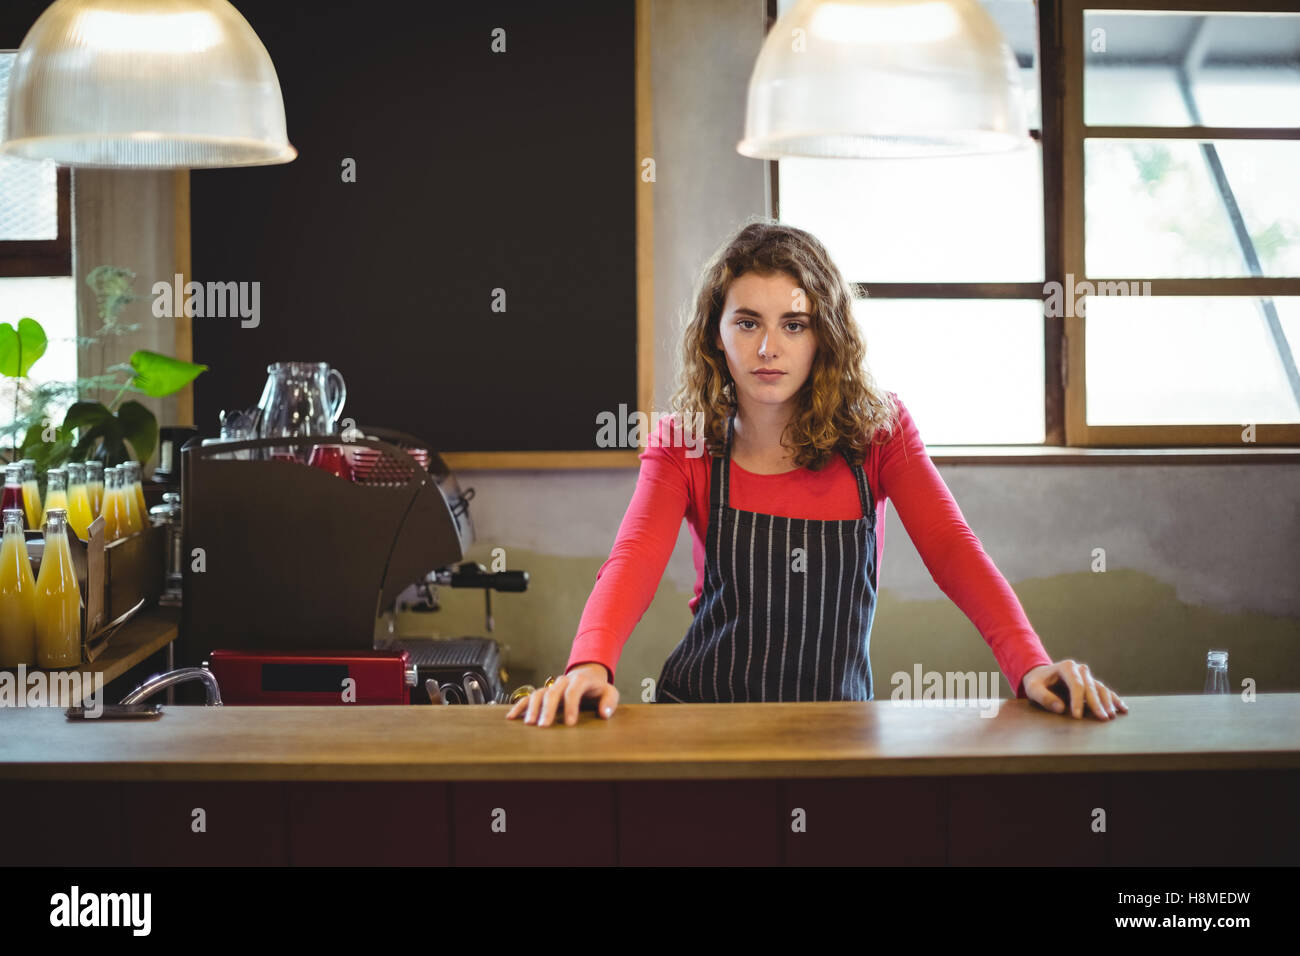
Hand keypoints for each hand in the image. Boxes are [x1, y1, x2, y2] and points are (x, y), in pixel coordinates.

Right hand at [504, 663, 618, 726]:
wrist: (587, 676)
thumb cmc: (598, 688)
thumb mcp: (610, 692)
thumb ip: (609, 702)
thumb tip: (604, 714)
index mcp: (580, 680)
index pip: (573, 691)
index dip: (571, 706)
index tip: (569, 723)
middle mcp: (563, 682)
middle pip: (553, 693)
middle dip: (548, 709)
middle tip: (544, 726)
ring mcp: (552, 686)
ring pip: (539, 693)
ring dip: (532, 708)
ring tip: (529, 724)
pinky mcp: (544, 692)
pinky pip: (529, 697)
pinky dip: (520, 706)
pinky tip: (511, 717)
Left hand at [1021, 661, 1127, 720]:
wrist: (1040, 677)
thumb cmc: (1036, 683)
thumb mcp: (1033, 688)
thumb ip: (1043, 697)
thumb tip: (1061, 708)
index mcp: (1066, 667)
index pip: (1076, 684)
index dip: (1077, 700)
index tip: (1077, 716)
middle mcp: (1079, 670)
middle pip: (1091, 687)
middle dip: (1097, 704)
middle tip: (1103, 718)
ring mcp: (1088, 676)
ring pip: (1101, 689)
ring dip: (1108, 702)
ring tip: (1112, 716)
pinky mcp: (1092, 684)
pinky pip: (1105, 691)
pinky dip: (1114, 699)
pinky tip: (1122, 708)